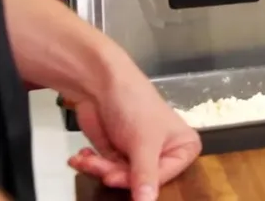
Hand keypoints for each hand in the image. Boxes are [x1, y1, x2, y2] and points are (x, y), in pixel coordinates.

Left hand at [66, 63, 200, 199]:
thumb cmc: (134, 105)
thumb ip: (145, 176)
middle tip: (99, 165)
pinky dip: (91, 164)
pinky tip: (82, 155)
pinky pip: (105, 170)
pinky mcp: (117, 152)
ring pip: (119, 177)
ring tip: (87, 155)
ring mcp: (138, 153)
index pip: (163, 178)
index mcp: (183, 147)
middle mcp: (163, 152)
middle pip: (138, 180)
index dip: (138, 180)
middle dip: (113, 173)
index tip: (115, 176)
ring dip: (98, 168)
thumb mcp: (143, 143)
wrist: (99, 84)